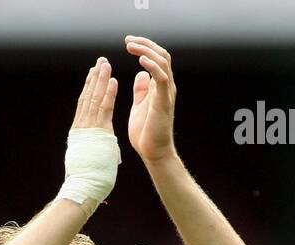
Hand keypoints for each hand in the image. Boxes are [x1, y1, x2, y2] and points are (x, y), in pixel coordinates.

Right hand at [59, 57, 120, 213]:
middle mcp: (83, 126)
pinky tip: (113, 81)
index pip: (85, 104)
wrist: (83, 187)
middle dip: (96, 78)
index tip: (95, 74)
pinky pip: (103, 110)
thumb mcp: (90, 156)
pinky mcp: (97, 132)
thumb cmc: (87, 178)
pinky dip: (108, 95)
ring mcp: (89, 128)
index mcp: (80, 131)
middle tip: (101, 62)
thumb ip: (94, 145)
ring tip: (106, 65)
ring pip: (94, 99)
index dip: (90, 88)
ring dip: (101, 80)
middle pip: (89, 97)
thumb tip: (97, 144)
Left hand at [124, 36, 177, 163]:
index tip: (128, 42)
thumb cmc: (145, 133)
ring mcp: (166, 93)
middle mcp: (166, 87)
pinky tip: (140, 60)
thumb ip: (142, 90)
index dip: (144, 47)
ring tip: (130, 46)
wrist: (153, 153)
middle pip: (161, 55)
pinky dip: (152, 66)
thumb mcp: (140, 106)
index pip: (156, 58)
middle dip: (145, 44)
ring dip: (146, 51)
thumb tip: (140, 74)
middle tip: (128, 40)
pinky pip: (161, 78)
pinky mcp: (163, 102)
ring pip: (162, 62)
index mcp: (159, 86)